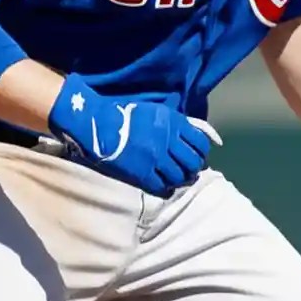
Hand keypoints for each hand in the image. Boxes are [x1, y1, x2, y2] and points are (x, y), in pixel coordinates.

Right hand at [47, 74, 221, 196]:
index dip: (200, 152)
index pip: (200, 143)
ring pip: (180, 176)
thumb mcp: (157, 112)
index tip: (195, 156)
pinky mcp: (143, 173)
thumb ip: (177, 124)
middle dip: (193, 168)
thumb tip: (196, 135)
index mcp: (174, 123)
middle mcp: (169, 140)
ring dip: (180, 180)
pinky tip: (162, 185)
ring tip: (175, 179)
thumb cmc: (127, 116)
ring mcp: (156, 158)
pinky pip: (162, 186)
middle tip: (186, 171)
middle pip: (193, 162)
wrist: (99, 124)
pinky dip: (165, 188)